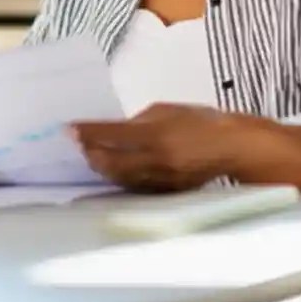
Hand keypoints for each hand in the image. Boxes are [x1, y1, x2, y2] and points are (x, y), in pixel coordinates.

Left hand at [70, 103, 234, 192]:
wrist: (232, 147)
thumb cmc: (202, 121)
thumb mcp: (167, 110)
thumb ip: (139, 121)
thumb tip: (117, 130)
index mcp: (156, 135)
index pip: (111, 134)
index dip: (87, 132)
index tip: (69, 128)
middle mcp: (154, 160)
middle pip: (108, 162)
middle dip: (89, 152)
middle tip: (77, 143)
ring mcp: (159, 179)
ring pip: (118, 177)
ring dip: (101, 166)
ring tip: (91, 155)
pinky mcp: (164, 191)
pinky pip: (133, 185)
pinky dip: (119, 176)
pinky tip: (112, 169)